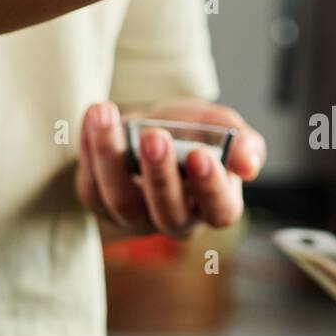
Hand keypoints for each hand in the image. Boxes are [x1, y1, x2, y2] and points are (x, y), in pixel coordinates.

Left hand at [75, 99, 264, 237]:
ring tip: (107, 116)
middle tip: (155, 136)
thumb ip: (241, 141)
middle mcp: (176, 219)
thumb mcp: (220, 127)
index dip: (210, 187)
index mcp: (214, 205)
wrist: (151, 126)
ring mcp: (136, 217)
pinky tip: (93, 117)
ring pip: (122, 202)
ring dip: (111, 157)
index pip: (219, 209)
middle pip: (169, 213)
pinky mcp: (100, 204)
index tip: (200, 154)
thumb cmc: (191, 132)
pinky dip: (88, 149)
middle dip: (160, 175)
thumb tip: (248, 165)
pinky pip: (91, 187)